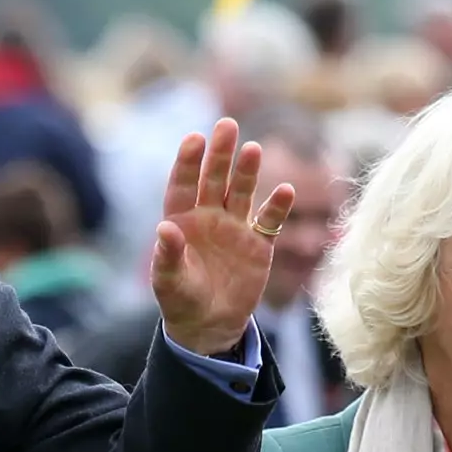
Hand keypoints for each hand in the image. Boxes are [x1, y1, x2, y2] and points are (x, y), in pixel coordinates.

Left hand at [151, 119, 295, 357]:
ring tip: (253, 149)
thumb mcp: (169, 283)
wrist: (210, 326)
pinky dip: (278, 207)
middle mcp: (209, 217)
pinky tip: (286, 190)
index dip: (187, 163)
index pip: (183, 186)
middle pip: (214, 179)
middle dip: (220, 154)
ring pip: (242, 192)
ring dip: (247, 172)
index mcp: (182, 221)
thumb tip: (165, 229)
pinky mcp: (258, 245)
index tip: (194, 139)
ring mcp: (235, 227)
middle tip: (227, 126)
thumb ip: (168, 256)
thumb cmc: (182, 301)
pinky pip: (269, 222)